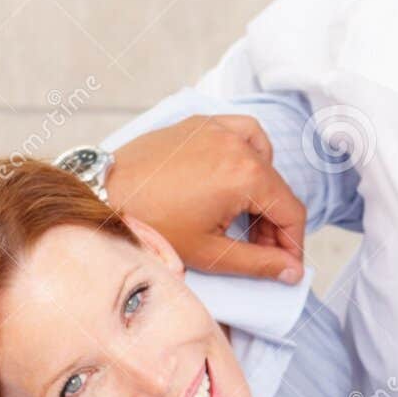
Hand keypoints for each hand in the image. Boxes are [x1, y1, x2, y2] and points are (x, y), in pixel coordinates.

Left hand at [107, 113, 305, 281]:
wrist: (103, 196)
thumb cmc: (153, 225)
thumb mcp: (212, 254)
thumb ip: (260, 264)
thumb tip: (292, 272)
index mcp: (245, 175)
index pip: (291, 212)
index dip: (293, 245)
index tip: (286, 265)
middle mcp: (237, 145)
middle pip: (279, 188)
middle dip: (275, 224)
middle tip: (260, 252)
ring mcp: (217, 129)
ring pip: (265, 159)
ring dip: (264, 190)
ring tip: (245, 219)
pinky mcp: (199, 125)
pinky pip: (240, 133)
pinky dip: (247, 154)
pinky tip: (233, 178)